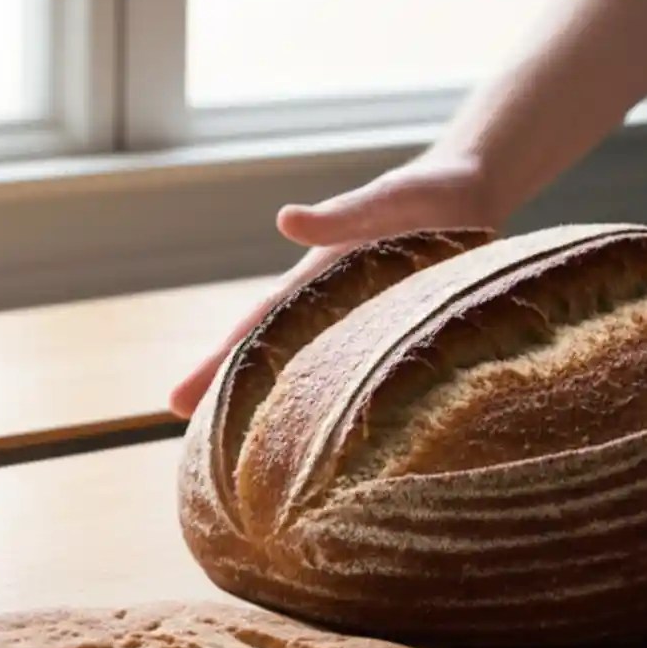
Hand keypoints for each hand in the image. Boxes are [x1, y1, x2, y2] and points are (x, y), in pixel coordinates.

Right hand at [169, 152, 499, 417]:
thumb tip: (285, 221)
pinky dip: (345, 405)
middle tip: (185, 433)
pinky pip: (368, 378)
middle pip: (276, 357)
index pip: (259, 326)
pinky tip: (338, 443)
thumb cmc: (421, 194)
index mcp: (321, 280)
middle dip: (231, 394)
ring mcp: (369, 324)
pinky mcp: (407, 334)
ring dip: (285, 409)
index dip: (218, 363)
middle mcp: (336, 307)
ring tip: (250, 453)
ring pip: (318, 374)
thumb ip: (341, 215)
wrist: (470, 194)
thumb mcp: (384, 200)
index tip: (176, 400)